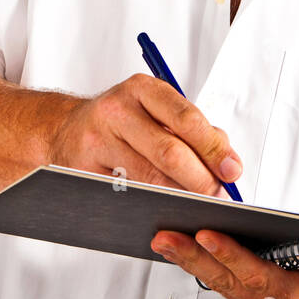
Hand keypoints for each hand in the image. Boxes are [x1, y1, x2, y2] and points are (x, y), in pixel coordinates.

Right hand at [48, 74, 241, 196]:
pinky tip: (166, 209)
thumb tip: (227, 162)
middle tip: (217, 195)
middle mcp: (116, 111)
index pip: (186, 119)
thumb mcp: (155, 109)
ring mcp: (96, 142)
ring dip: (180, 197)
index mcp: (141, 89)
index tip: (232, 170)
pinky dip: (152, 206)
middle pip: (169, 153)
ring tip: (198, 204)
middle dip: (200, 180)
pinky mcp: (84, 173)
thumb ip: (194, 129)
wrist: (66, 131)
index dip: (213, 148)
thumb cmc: (123, 122)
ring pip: (149, 180)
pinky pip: (128, 196)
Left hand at [149, 228, 298, 298]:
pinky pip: (223, 282)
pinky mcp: (256, 296)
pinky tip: (182, 247)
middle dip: (193, 258)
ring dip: (189, 261)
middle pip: (227, 280)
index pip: (256, 274)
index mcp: (298, 296)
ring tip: (162, 238)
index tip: (206, 234)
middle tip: (165, 236)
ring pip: (220, 282)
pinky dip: (200, 265)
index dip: (230, 254)